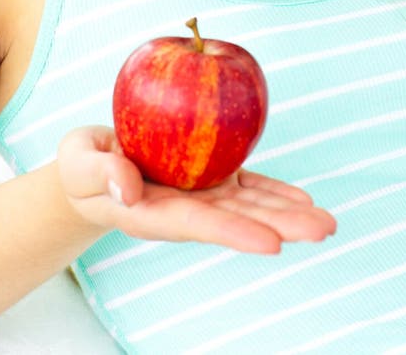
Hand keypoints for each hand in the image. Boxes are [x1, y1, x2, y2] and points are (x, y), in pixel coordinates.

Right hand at [58, 126, 335, 253]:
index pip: (199, 224)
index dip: (236, 233)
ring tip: (327, 223)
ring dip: (288, 213)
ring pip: (249, 205)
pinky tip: (302, 199)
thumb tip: (129, 186)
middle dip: (281, 226)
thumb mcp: (78, 162)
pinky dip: (273, 192)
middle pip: (237, 220)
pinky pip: (245, 187)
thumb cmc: (80, 168)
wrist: (92, 168)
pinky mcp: (207, 178)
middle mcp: (184, 209)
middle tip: (325, 230)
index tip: (273, 244)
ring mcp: (199, 194)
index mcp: (152, 213)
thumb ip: (100, 171)